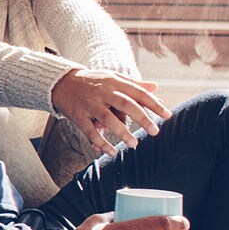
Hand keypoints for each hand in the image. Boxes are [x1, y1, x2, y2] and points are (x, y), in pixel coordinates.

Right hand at [51, 67, 170, 157]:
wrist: (61, 82)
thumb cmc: (92, 81)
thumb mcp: (112, 77)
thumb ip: (133, 83)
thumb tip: (156, 87)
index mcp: (114, 82)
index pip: (137, 92)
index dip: (153, 104)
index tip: (167, 115)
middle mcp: (103, 91)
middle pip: (125, 104)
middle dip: (142, 118)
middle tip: (155, 131)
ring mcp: (90, 103)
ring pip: (108, 119)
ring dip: (122, 132)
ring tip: (134, 144)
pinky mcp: (78, 115)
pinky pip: (90, 131)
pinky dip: (101, 142)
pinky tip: (111, 151)